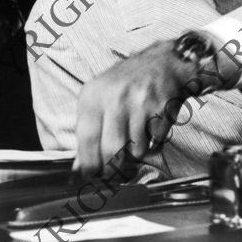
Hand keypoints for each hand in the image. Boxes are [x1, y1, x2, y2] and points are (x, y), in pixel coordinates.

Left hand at [73, 40, 235, 178]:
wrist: (163, 61)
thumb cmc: (127, 85)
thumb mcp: (100, 100)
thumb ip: (89, 134)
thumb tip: (77, 172)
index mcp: (93, 96)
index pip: (86, 141)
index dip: (89, 167)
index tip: (91, 179)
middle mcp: (114, 97)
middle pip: (111, 152)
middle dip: (115, 169)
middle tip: (117, 172)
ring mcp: (138, 102)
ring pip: (136, 151)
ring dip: (137, 152)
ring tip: (138, 134)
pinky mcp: (161, 108)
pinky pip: (155, 142)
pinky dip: (154, 142)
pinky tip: (153, 124)